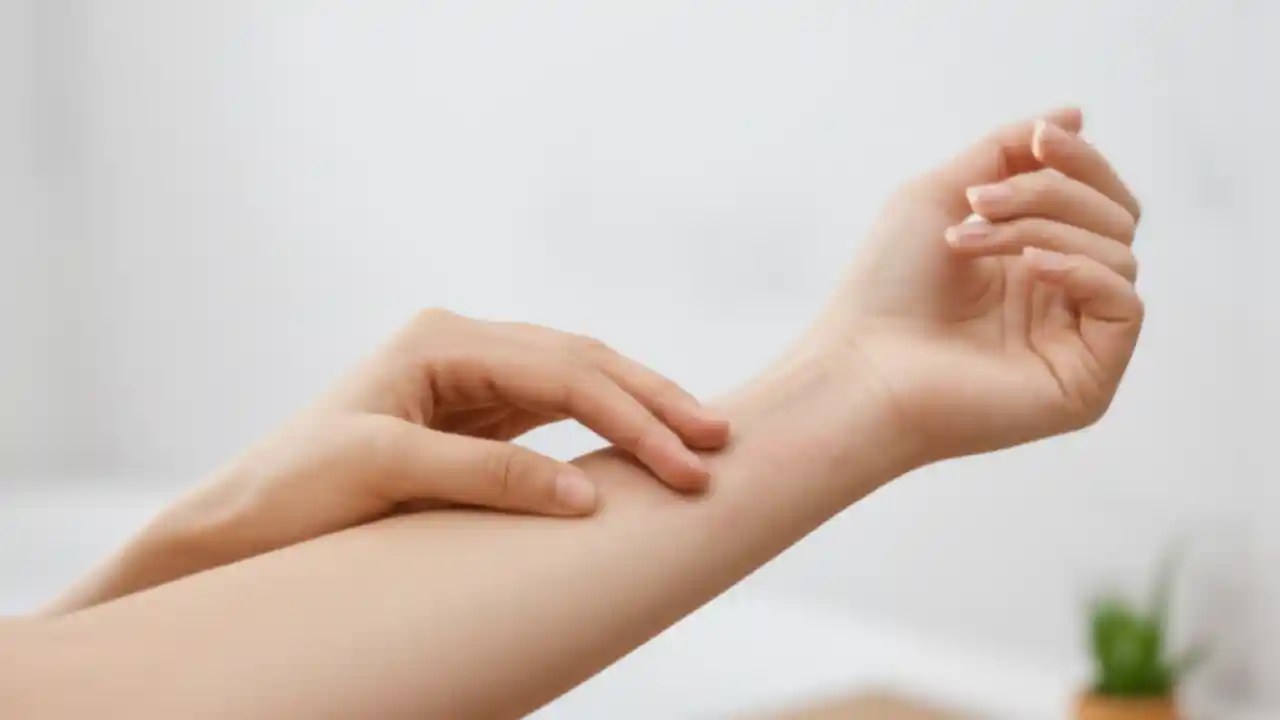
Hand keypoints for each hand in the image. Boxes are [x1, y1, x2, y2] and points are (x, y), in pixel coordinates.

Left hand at [59, 311, 726, 610]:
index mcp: (441, 340)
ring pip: (578, 382)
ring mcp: (471, 379)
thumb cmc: (297, 490)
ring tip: (699, 440)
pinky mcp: (475, 418)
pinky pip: (556, 414)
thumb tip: (587, 494)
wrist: (246, 523)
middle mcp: (463, 347)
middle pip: (582, 363)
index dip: (629, 414)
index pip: (562, 370)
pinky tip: (640, 442)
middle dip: (652, 402)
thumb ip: (487, 473)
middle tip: (717, 442)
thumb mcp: (386, 470)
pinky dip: (603, 427)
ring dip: (637, 410)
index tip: (681, 460)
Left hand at [805, 109, 1142, 461]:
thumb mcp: (942, 193)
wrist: (861, 365)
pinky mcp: (1087, 381)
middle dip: (1053, 191)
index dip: (1078, 159)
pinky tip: (1032, 268)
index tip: (1039, 138)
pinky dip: (1082, 270)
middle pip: (1115, 217)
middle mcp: (1059, 299)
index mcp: (1031, 258)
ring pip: (1119, 252)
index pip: (1096, 197)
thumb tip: (1073, 116)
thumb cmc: (886, 286)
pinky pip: (1125, 303)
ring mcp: (1075, 340)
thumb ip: (1006, 152)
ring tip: (968, 242)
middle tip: (980, 204)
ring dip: (1043, 228)